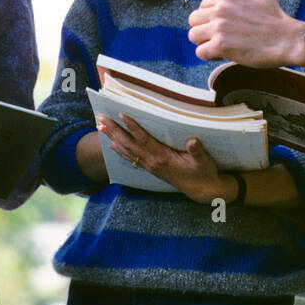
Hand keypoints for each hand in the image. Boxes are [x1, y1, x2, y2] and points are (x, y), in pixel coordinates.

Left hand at [97, 114, 230, 203]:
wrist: (201, 190)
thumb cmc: (203, 172)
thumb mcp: (204, 161)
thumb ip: (197, 151)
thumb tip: (192, 140)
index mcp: (164, 158)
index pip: (145, 140)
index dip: (133, 128)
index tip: (122, 115)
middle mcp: (153, 162)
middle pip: (130, 145)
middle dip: (115, 131)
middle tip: (101, 119)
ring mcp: (151, 166)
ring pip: (128, 151)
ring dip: (113, 138)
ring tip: (100, 128)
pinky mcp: (151, 168)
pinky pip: (132, 158)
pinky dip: (120, 150)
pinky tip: (112, 144)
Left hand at [187, 0, 304, 67]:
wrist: (287, 40)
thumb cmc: (276, 19)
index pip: (202, 6)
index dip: (211, 18)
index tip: (224, 26)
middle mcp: (219, 9)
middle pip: (193, 20)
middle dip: (204, 29)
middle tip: (220, 37)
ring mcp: (218, 28)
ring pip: (193, 36)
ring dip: (205, 43)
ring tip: (220, 46)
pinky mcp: (220, 45)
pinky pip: (200, 52)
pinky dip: (209, 56)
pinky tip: (223, 55)